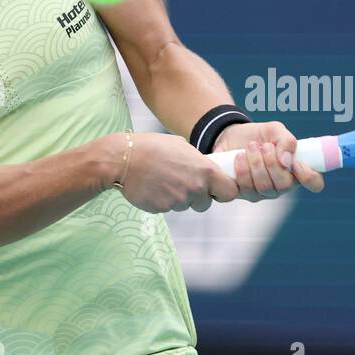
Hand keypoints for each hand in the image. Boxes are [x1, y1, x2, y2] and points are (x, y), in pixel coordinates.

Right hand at [115, 132, 238, 212]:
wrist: (124, 158)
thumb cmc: (153, 147)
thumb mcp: (182, 146)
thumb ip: (198, 162)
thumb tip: (205, 169)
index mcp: (205, 171)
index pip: (230, 192)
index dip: (224, 192)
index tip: (217, 190)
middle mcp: (196, 188)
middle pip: (206, 204)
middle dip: (198, 198)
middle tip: (183, 184)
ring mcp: (179, 200)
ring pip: (186, 206)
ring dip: (179, 198)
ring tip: (164, 180)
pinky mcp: (163, 208)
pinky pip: (169, 207)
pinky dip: (163, 200)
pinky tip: (154, 186)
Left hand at [211, 121, 325, 201]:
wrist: (231, 136)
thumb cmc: (259, 135)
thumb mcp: (275, 130)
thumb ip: (287, 141)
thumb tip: (286, 161)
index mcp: (297, 170)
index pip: (314, 183)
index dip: (309, 177)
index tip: (296, 162)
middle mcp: (282, 185)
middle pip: (284, 186)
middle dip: (272, 164)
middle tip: (264, 146)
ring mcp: (264, 192)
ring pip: (264, 187)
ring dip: (256, 164)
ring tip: (250, 147)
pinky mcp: (244, 193)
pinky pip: (246, 189)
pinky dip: (242, 170)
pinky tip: (239, 157)